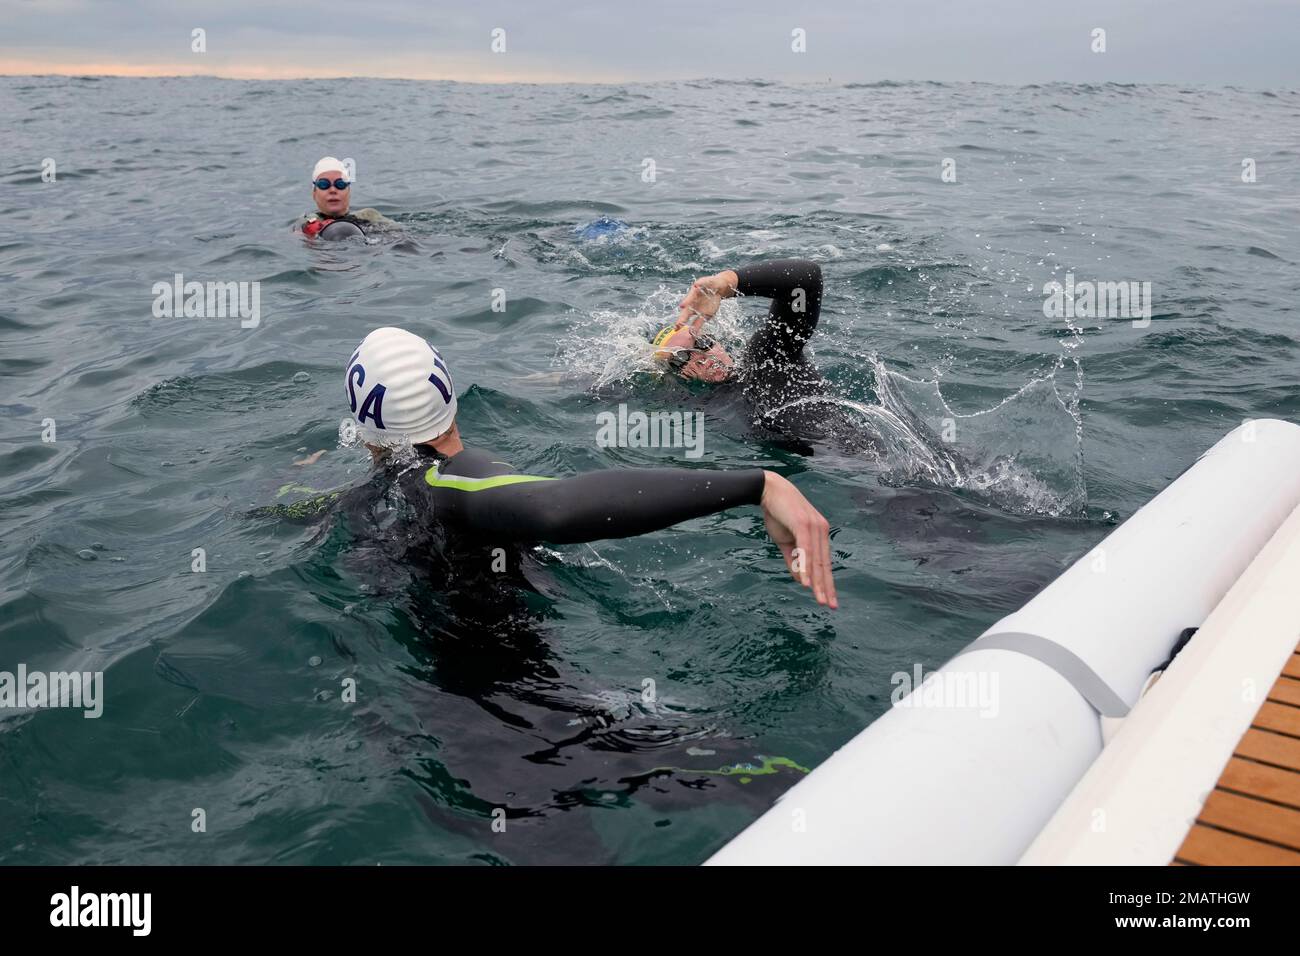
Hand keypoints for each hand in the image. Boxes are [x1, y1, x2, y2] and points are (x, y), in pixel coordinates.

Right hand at [676, 270, 737, 330]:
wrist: (719, 289)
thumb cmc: (711, 283)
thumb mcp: (708, 281)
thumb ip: (702, 282)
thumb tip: (696, 285)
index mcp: (693, 295)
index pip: (689, 298)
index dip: (686, 302)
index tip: (682, 306)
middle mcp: (693, 304)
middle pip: (686, 312)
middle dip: (681, 319)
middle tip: (676, 325)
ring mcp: (698, 311)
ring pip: (690, 319)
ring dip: (685, 325)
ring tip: (678, 330)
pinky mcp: (705, 316)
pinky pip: (699, 323)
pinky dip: (696, 329)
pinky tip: (692, 334)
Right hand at [759, 471, 836, 607]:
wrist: (768, 490)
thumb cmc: (778, 513)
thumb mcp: (785, 541)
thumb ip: (794, 560)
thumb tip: (802, 580)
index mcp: (819, 535)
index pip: (824, 563)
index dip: (827, 582)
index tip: (829, 600)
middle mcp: (821, 531)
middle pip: (824, 564)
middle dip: (827, 587)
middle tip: (830, 606)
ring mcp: (813, 527)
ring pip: (816, 560)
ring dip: (818, 582)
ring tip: (820, 600)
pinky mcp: (803, 525)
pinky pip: (806, 550)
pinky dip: (807, 567)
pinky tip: (807, 582)